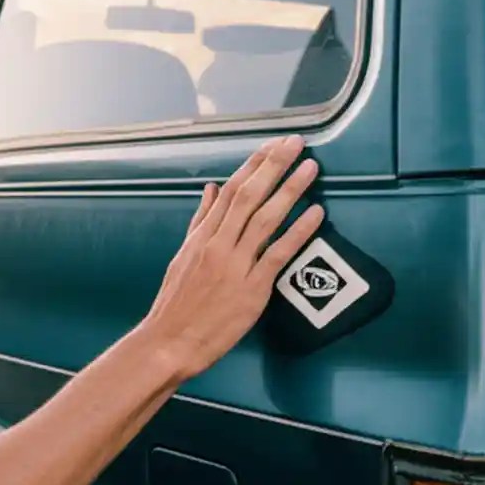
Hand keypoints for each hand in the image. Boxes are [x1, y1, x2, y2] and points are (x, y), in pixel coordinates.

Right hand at [141, 135, 324, 380]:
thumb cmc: (176, 304)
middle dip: (275, 166)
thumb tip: (211, 188)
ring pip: (265, 218)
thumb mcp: (183, 256)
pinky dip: (298, 231)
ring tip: (311, 168)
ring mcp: (235, 265)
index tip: (272, 145)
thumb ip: (200, 222)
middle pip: (249, 196)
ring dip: (290, 190)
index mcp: (203, 235)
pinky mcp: (251, 289)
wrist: (168, 342)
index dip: (254, 165)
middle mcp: (219, 244)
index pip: (231, 190)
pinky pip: (278, 254)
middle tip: (296, 143)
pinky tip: (316, 213)